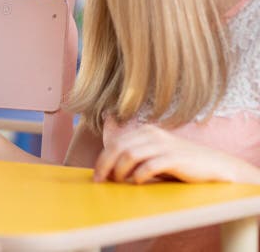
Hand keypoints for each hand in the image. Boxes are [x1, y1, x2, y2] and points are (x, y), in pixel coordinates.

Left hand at [94, 124, 259, 183]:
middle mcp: (152, 135)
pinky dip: (139, 175)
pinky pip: (149, 165)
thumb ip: (135, 157)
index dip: (102, 158)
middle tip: (101, 181)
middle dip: (105, 165)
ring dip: (119, 170)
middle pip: (118, 147)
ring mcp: (164, 145)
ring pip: (130, 154)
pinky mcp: (175, 158)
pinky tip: (137, 182)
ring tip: (119, 182)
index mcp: (145, 131)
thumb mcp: (155, 155)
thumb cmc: (181, 164)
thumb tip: (109, 170)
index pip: (115, 142)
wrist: (215, 166)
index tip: (97, 175)